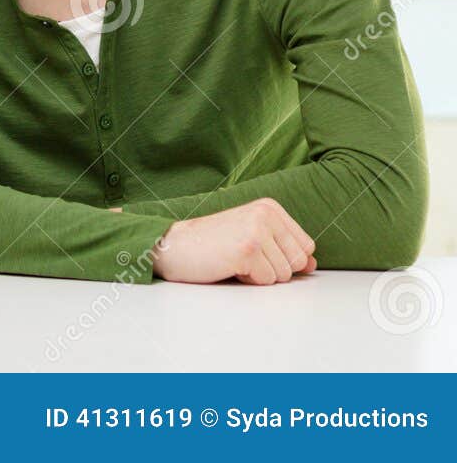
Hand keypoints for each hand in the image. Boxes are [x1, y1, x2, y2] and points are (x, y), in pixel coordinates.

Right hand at [152, 197, 317, 284]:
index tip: (259, 253)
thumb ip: (284, 248)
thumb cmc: (212, 244)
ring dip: (259, 275)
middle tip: (243, 256)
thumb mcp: (253, 237)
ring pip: (283, 275)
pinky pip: (266, 280)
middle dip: (274, 269)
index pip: (306, 246)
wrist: (175, 245)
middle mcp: (266, 215)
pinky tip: (229, 265)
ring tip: (234, 259)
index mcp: (269, 207)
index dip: (286, 258)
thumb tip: (312, 264)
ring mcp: (257, 231)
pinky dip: (248, 279)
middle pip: (297, 262)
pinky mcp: (247, 250)